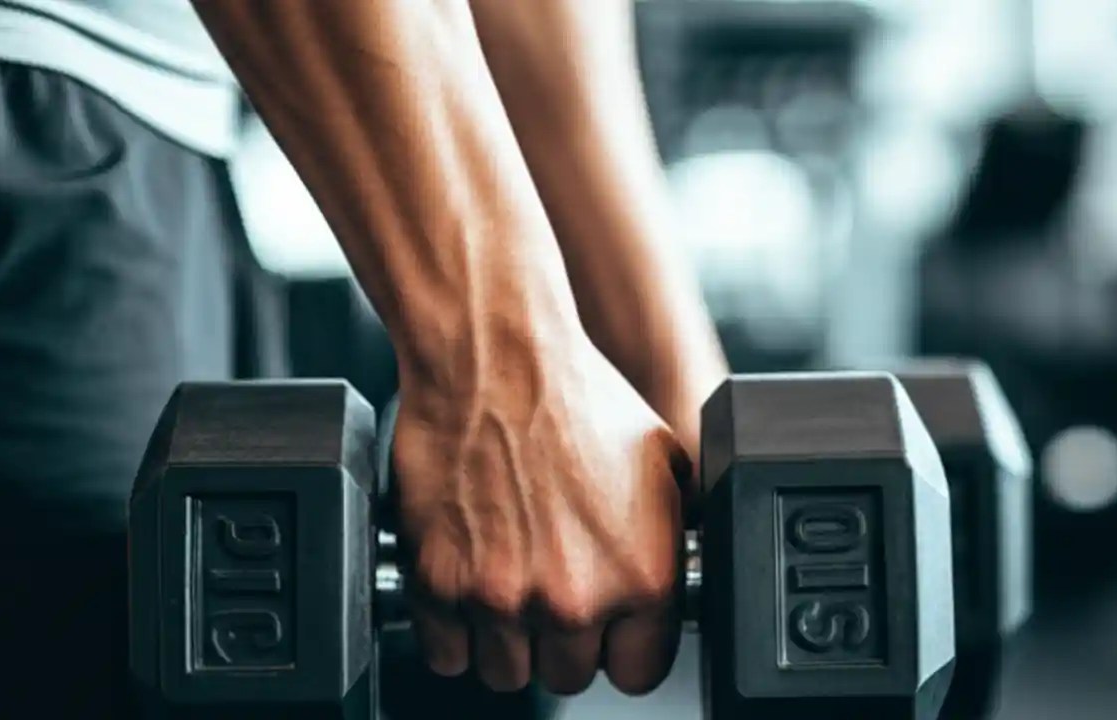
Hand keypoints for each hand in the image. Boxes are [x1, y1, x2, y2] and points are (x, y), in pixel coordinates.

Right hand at [392, 337, 688, 695]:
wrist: (495, 357)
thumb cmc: (576, 398)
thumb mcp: (664, 466)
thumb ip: (670, 545)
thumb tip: (676, 585)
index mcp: (641, 578)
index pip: (638, 675)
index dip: (619, 646)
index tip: (604, 627)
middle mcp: (573, 599)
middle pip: (568, 674)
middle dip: (560, 639)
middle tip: (547, 586)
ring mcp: (501, 596)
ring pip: (505, 671)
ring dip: (505, 638)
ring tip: (505, 580)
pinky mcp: (440, 583)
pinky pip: (446, 652)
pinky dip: (452, 628)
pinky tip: (466, 581)